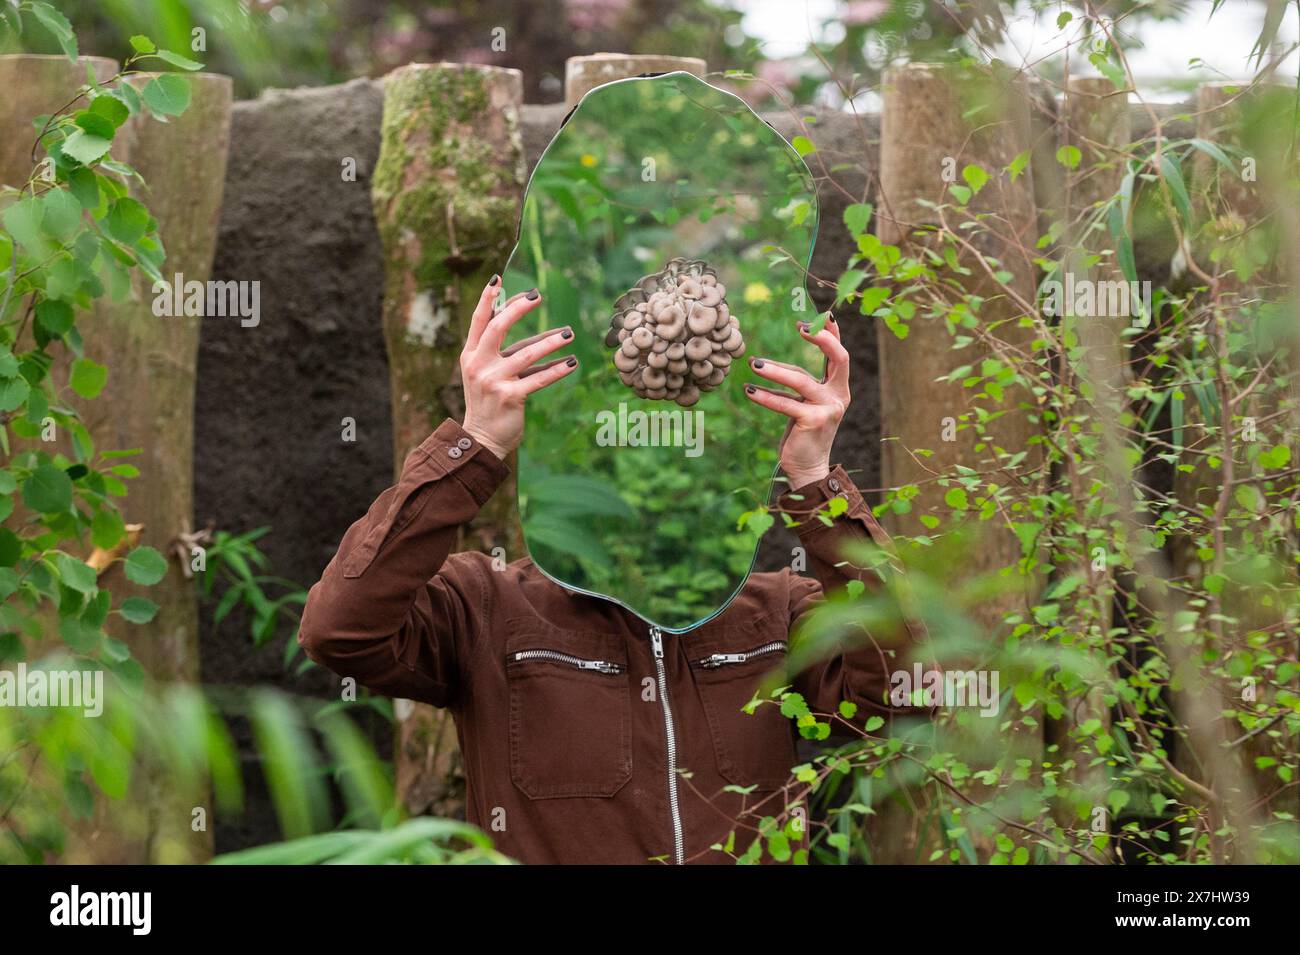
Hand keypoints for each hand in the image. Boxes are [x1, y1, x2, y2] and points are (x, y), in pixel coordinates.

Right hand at [460, 277, 575, 459]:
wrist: (482, 438)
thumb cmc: (488, 401)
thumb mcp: (484, 371)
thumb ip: (498, 348)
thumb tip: (515, 313)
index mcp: (470, 355)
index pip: (478, 321)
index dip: (487, 299)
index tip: (498, 279)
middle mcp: (478, 365)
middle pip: (498, 327)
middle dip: (519, 308)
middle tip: (538, 295)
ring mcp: (493, 381)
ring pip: (526, 354)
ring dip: (551, 341)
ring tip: (569, 333)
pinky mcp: (510, 397)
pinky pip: (539, 378)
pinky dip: (558, 370)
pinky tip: (572, 363)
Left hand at [743, 315, 848, 489]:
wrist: (807, 466)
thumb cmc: (803, 431)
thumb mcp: (806, 402)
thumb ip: (801, 383)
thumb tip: (774, 362)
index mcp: (839, 387)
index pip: (840, 354)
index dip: (831, 333)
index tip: (818, 316)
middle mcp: (839, 396)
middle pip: (838, 358)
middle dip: (822, 338)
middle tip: (800, 327)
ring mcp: (828, 409)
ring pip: (801, 380)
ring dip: (775, 370)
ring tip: (754, 364)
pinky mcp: (813, 422)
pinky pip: (785, 403)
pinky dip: (765, 396)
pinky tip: (749, 390)